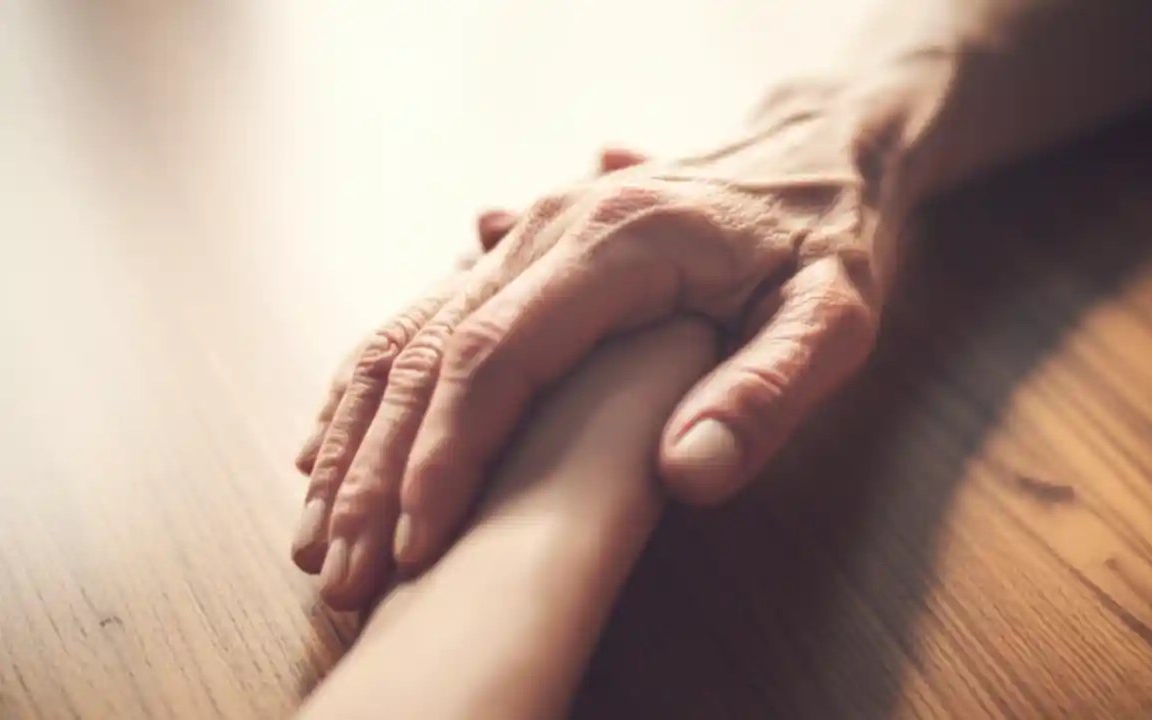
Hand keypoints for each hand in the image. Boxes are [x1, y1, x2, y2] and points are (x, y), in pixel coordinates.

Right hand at [295, 105, 901, 608]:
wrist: (816, 151)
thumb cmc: (826, 239)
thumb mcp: (831, 316)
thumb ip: (766, 390)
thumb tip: (685, 475)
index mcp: (614, 244)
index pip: (498, 356)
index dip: (450, 454)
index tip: (418, 539)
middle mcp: (550, 231)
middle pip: (430, 351)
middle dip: (381, 465)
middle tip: (348, 565)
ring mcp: (529, 236)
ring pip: (408, 333)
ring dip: (357, 434)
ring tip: (320, 526)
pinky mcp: (524, 252)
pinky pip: (424, 316)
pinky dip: (371, 387)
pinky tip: (333, 439)